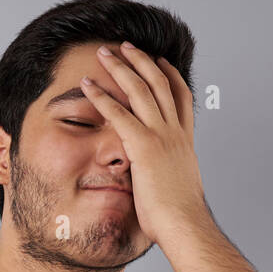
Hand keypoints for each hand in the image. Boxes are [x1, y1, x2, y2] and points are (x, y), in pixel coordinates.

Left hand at [79, 42, 213, 244]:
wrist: (185, 226)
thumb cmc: (179, 219)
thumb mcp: (176, 188)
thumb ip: (164, 174)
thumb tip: (155, 178)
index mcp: (185, 142)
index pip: (181, 98)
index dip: (170, 75)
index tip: (160, 60)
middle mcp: (175, 133)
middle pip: (161, 84)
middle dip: (142, 61)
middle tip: (126, 45)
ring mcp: (162, 137)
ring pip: (141, 90)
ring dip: (121, 68)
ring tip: (103, 52)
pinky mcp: (144, 147)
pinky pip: (119, 114)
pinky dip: (101, 96)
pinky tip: (87, 84)